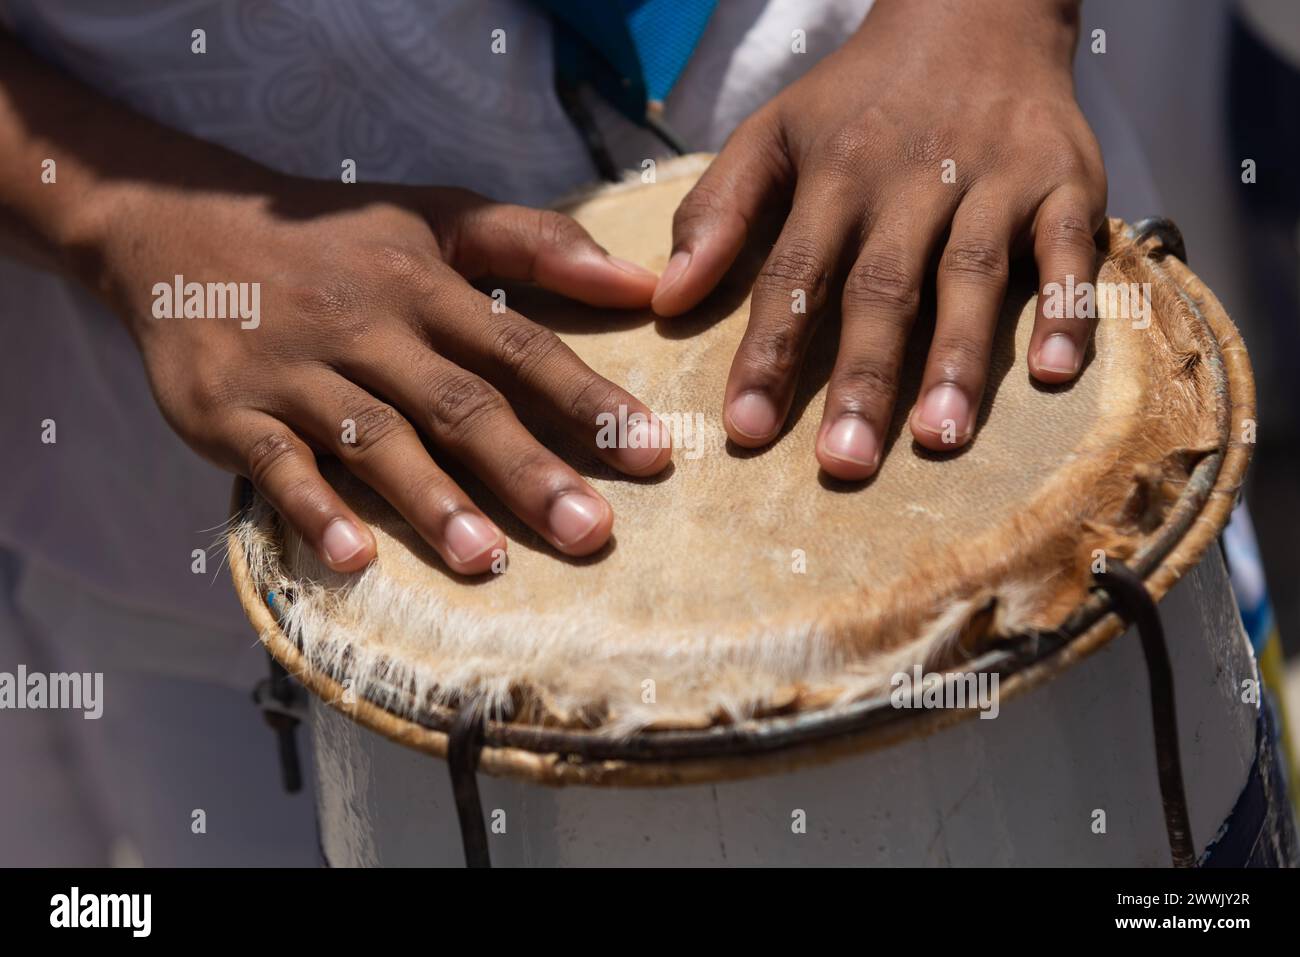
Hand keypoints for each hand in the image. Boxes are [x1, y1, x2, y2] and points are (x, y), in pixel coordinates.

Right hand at [87, 174, 669, 573]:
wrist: (182, 227)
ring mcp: (297, 371)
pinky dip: (312, 508)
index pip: (521, 347)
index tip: (652, 453)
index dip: (588, 400)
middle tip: (590, 533)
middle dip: (527, 470)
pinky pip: (275, 465)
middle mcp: (369, 329)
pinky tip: (354, 558)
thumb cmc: (338, 238)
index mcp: (427, 287)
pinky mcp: (229, 409)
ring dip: (431, 500)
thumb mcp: (435, 216)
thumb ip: (536, 243)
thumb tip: (642, 281)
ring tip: (486, 558)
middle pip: (459, 404)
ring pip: (375, 439)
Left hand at [653, 0, 1104, 478]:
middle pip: (882, 289)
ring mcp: (995, 179)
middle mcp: (912, 180)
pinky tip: (1052, 373)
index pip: (794, 274)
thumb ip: (718, 210)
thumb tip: (667, 298)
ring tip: (940, 439)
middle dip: (861, 379)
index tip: (747, 428)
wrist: (976, 9)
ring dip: (957, 360)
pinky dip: (1066, 308)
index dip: (768, 352)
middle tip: (844, 464)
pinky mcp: (1066, 180)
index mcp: (836, 174)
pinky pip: (1069, 249)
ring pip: (971, 277)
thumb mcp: (773, 131)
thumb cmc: (861, 98)